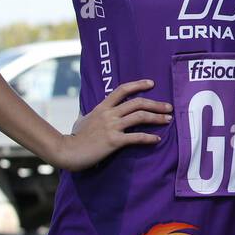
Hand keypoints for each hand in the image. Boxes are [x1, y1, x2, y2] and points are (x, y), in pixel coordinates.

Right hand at [54, 78, 170, 170]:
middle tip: (169, 107)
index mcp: (102, 107)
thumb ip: (88, 114)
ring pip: (140, 117)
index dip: (138, 84)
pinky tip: (157, 139)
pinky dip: (149, 137)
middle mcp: (109, 114)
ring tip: (168, 119)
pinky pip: (136, 137)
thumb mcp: (81, 120)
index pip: (122, 90)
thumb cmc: (74, 137)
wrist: (66, 151)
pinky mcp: (114, 141)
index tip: (152, 83)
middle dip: (156, 104)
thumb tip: (86, 111)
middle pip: (138, 103)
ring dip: (157, 118)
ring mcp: (112, 127)